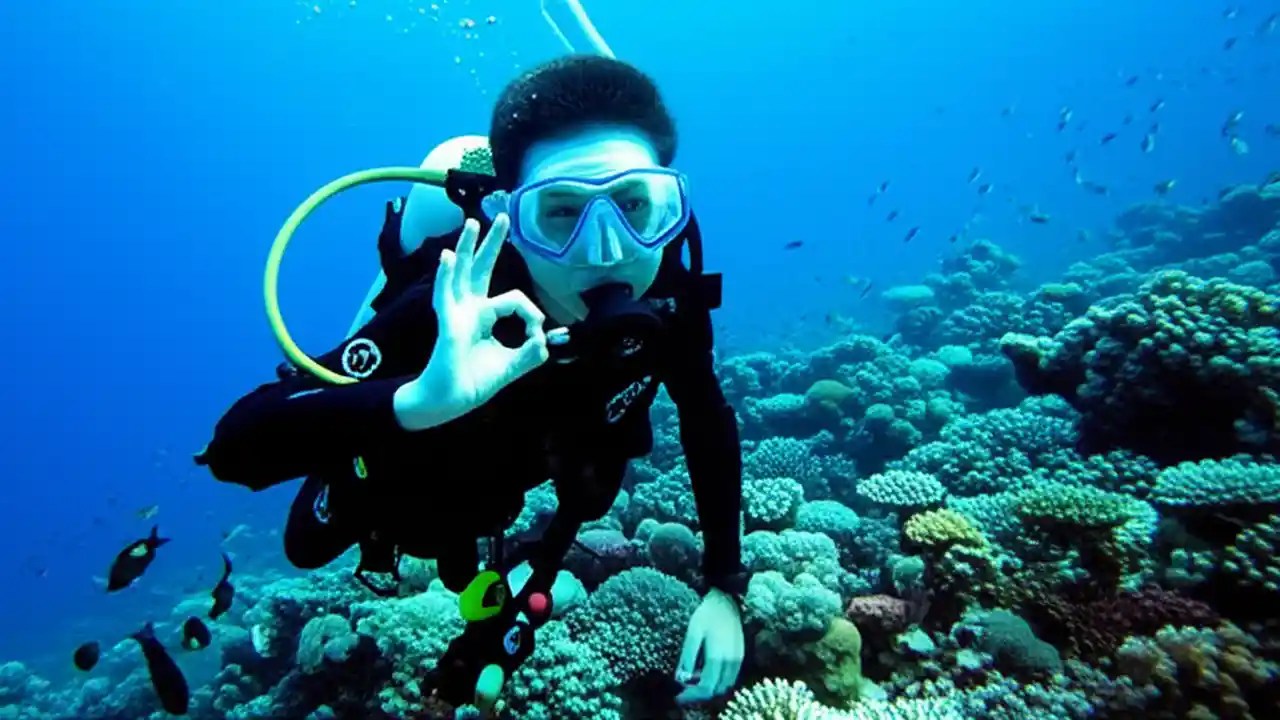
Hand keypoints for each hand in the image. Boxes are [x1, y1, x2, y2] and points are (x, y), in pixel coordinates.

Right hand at [395, 214, 549, 429]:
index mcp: (485, 316)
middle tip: (502, 217)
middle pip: (482, 269)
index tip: (539, 335)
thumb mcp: (512, 365)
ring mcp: (457, 313)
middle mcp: (471, 309)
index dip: (531, 312)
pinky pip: (444, 295)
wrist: (451, 400)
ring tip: (472, 224)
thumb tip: (546, 339)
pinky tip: (448, 257)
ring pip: (462, 273)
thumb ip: (531, 352)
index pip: (513, 298)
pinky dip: (446, 275)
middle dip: (492, 243)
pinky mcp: (448, 324)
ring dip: (467, 247)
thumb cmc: (475, 381)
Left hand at [673, 589, 743, 704]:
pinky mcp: (740, 656)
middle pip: (716, 690)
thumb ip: (687, 657)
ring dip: (710, 689)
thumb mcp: (692, 633)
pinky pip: (730, 678)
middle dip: (700, 695)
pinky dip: (718, 682)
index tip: (679, 697)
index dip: (692, 696)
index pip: (706, 687)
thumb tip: (680, 678)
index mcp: (717, 657)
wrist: (727, 600)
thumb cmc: (707, 614)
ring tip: (693, 682)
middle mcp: (731, 662)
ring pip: (725, 686)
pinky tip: (705, 673)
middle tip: (684, 692)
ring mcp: (737, 660)